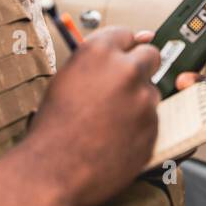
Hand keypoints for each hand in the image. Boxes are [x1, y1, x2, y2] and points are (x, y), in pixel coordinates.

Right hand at [0, 27, 195, 205]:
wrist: (52, 170)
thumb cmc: (51, 128)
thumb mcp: (65, 80)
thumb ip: (95, 62)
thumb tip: (126, 46)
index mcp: (98, 53)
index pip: (126, 34)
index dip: (124, 48)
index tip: (123, 57)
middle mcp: (126, 70)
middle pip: (150, 56)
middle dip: (140, 68)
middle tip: (123, 88)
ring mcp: (144, 99)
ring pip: (152, 91)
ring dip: (139, 101)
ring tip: (110, 122)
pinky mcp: (154, 127)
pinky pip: (153, 120)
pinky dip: (140, 127)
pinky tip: (116, 139)